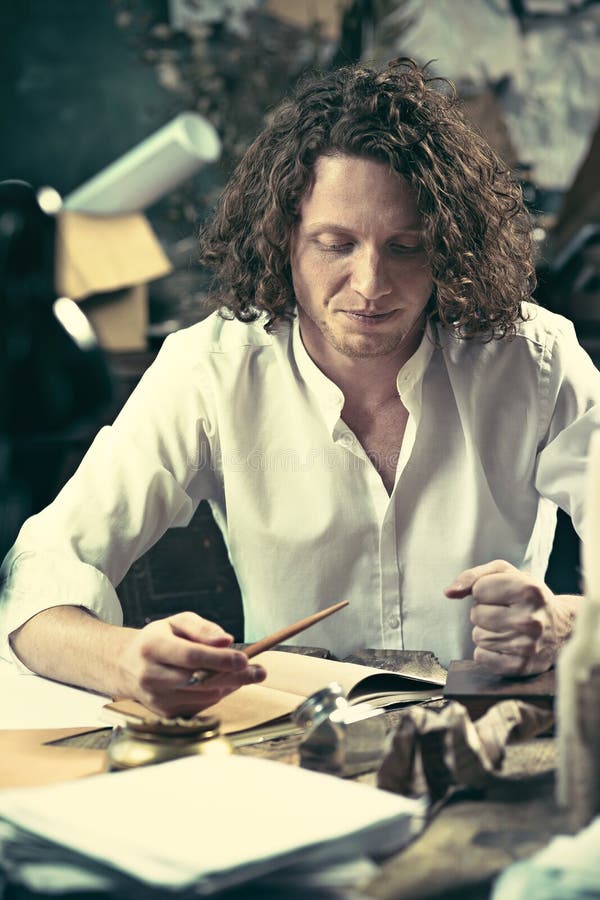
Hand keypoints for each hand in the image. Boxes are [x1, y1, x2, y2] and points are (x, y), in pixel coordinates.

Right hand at [117, 611, 265, 716]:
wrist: (125, 666)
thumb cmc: (158, 639)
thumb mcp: (177, 622)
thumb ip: (202, 629)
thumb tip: (227, 641)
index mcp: (152, 647)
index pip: (190, 656)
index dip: (219, 659)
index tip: (244, 659)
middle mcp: (151, 676)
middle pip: (200, 680)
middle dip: (234, 677)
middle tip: (259, 671)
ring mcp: (156, 699)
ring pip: (204, 696)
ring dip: (228, 685)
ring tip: (242, 672)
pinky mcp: (164, 713)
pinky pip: (200, 706)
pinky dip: (216, 694)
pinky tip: (222, 682)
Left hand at [445, 560, 575, 675]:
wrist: (561, 628)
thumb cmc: (528, 597)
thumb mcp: (506, 574)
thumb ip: (473, 577)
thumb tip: (448, 592)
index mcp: (528, 590)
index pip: (478, 590)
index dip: (485, 591)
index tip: (503, 595)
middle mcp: (529, 618)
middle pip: (476, 614)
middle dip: (485, 612)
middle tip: (506, 612)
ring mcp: (526, 645)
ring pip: (477, 636)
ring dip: (487, 631)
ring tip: (509, 628)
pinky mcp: (520, 667)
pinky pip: (480, 657)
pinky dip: (488, 651)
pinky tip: (506, 644)